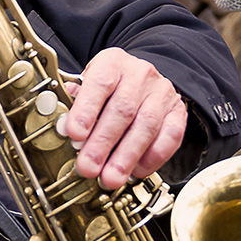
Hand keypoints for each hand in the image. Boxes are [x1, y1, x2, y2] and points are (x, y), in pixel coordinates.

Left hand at [63, 47, 188, 189]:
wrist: (141, 80)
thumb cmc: (109, 88)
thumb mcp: (87, 87)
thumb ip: (75, 103)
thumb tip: (62, 127)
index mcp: (112, 63)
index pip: (100, 83)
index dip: (86, 110)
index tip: (74, 134)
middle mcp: (140, 74)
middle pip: (123, 109)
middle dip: (103, 143)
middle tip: (89, 167)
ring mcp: (161, 93)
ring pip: (146, 125)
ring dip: (126, 156)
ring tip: (110, 177)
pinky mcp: (177, 112)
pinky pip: (170, 136)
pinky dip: (152, 158)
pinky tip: (136, 171)